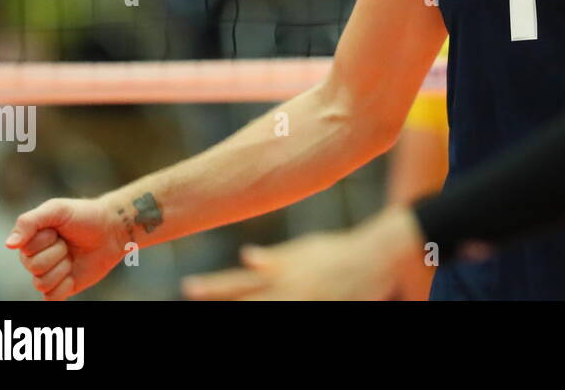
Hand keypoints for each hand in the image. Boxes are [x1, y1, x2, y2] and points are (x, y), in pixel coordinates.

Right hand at [5, 197, 125, 300]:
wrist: (114, 229)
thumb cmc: (85, 215)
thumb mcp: (57, 209)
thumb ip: (29, 222)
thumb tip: (9, 244)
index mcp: (29, 240)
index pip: (26, 249)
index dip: (47, 240)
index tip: (59, 230)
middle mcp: (34, 258)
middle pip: (34, 267)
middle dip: (58, 253)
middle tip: (69, 242)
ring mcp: (48, 273)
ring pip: (42, 283)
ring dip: (63, 268)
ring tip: (73, 256)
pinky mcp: (62, 287)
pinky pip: (51, 298)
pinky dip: (64, 287)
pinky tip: (73, 273)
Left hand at [180, 206, 426, 300]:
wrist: (376, 256)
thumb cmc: (340, 250)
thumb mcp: (305, 249)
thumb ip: (276, 258)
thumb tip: (247, 256)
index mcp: (281, 269)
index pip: (239, 281)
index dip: (213, 286)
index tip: (188, 287)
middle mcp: (287, 288)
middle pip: (245, 300)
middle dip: (218, 297)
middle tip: (192, 291)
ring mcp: (302, 301)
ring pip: (264, 309)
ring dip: (243, 309)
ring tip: (214, 307)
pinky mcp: (319, 308)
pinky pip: (292, 314)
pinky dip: (277, 311)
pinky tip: (266, 310)